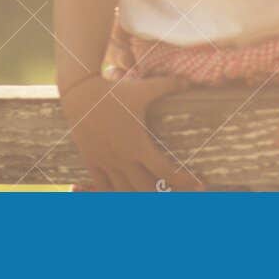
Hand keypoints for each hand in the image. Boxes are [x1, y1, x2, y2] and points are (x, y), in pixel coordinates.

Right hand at [60, 74, 203, 190]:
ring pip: (124, 192)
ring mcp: (105, 162)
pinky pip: (102, 187)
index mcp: (138, 145)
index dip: (184, 180)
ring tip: (152, 196)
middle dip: (163, 193)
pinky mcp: (91, 161)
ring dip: (139, 196)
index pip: (166, 172)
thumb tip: (188, 82)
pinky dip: (113, 193)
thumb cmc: (114, 91)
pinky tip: (122, 195)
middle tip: (177, 194)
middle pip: (146, 189)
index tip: (198, 184)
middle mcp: (122, 159)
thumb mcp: (143, 88)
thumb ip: (168, 85)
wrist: (80, 94)